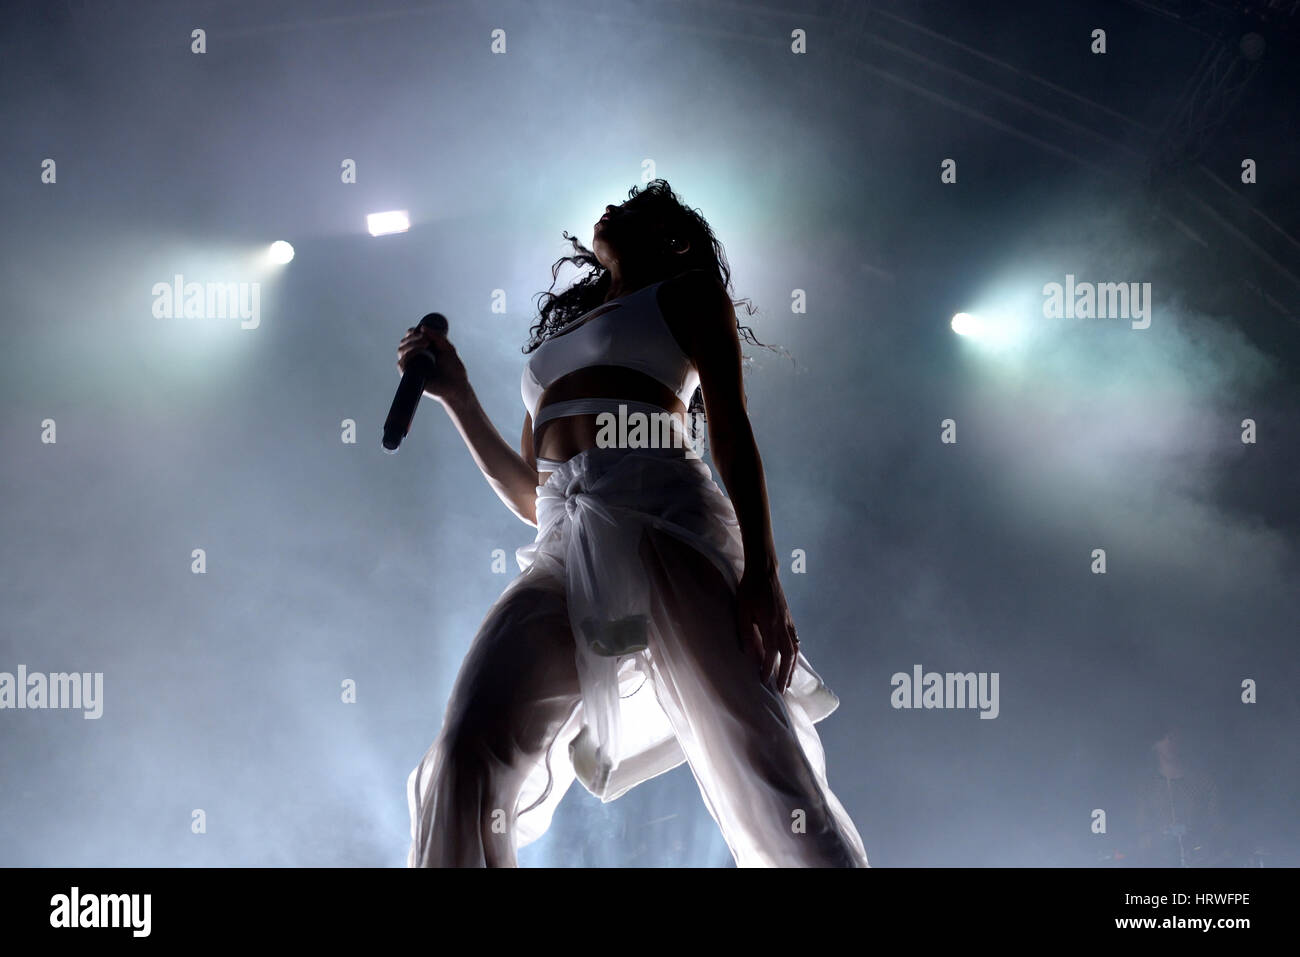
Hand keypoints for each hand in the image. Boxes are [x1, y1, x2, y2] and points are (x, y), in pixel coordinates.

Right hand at [397, 324, 468, 405]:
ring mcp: (413, 368)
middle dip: (412, 337)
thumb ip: (437, 337)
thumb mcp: (448, 348)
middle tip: (426, 339)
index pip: (409, 339)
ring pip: (401, 351)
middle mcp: (416, 359)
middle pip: (403, 343)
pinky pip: (402, 364)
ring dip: (411, 343)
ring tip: (426, 343)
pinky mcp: (411, 377)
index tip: (421, 331)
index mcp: (422, 351)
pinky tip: (421, 352)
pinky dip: (409, 355)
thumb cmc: (454, 370)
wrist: (457, 387)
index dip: (411, 333)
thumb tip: (422, 327)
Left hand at [735, 566, 799, 691]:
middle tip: (782, 690)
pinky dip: (795, 652)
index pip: (771, 653)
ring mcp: (788, 621)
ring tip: (788, 680)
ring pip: (794, 649)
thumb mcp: (742, 610)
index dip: (768, 669)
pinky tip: (792, 657)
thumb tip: (748, 653)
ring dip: (792, 666)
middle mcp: (782, 625)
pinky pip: (795, 639)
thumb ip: (745, 632)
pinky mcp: (789, 617)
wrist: (764, 571)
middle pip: (787, 655)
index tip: (765, 682)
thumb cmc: (749, 590)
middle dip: (785, 674)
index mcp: (770, 624)